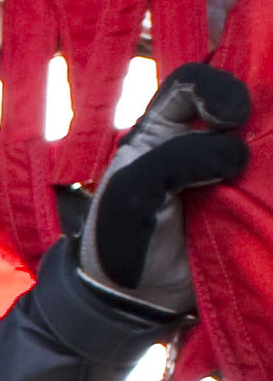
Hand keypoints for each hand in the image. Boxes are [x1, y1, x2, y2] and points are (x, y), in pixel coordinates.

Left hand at [79, 62, 251, 319]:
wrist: (137, 299)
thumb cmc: (122, 238)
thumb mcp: (131, 190)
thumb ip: (174, 159)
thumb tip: (237, 151)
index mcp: (163, 129)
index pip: (193, 81)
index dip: (217, 87)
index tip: (231, 117)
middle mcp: (202, 141)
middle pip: (245, 101)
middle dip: (262, 111)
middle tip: (261, 143)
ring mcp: (233, 170)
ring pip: (267, 134)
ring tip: (267, 170)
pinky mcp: (254, 198)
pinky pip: (271, 174)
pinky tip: (271, 188)